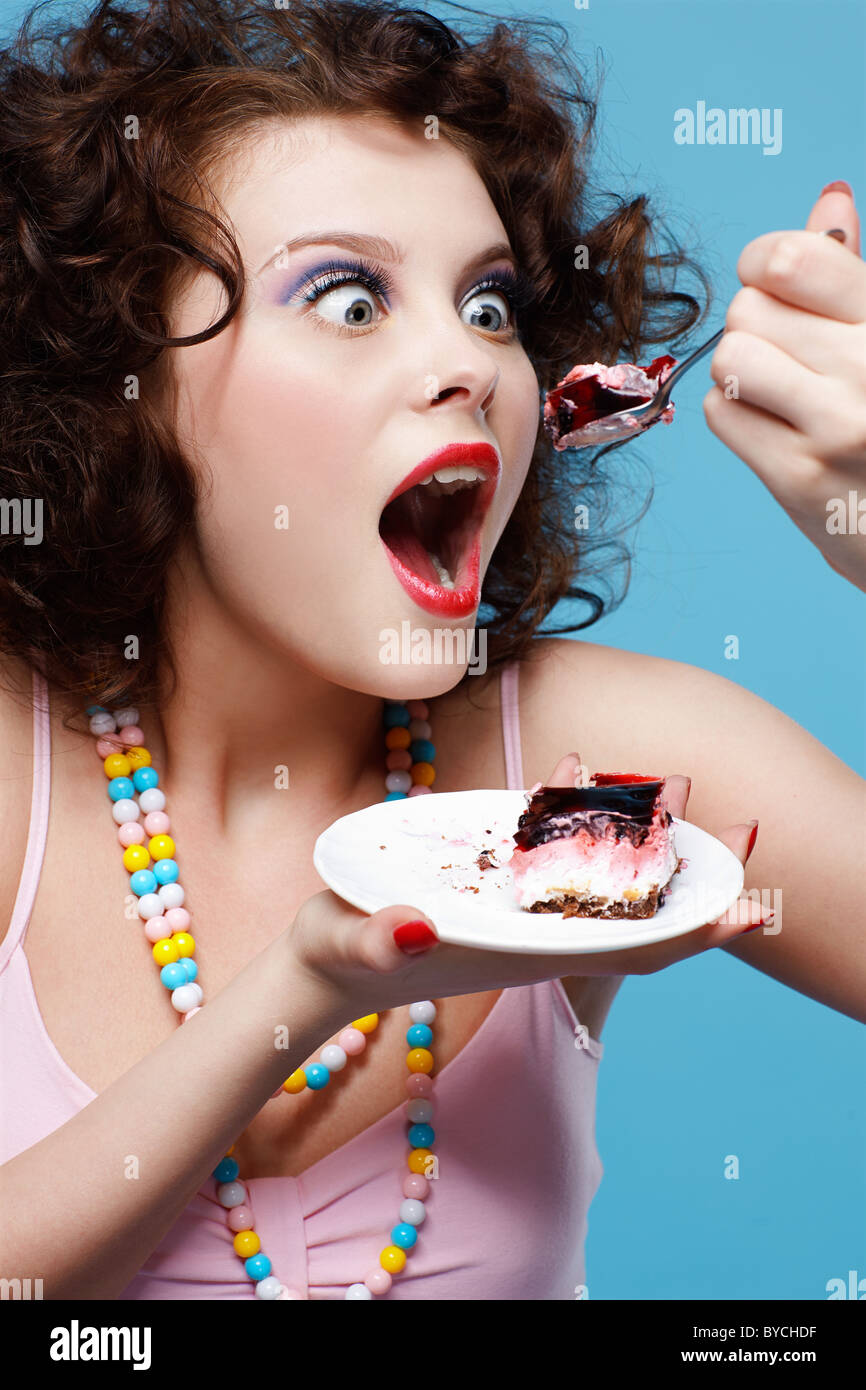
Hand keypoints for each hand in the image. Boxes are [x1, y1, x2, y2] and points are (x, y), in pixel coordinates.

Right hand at [287, 754, 767, 1017]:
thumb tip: (416, 930)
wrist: (320, 966)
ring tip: (678, 788)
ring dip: (645, 840)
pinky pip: (556, 856)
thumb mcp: (349, 946)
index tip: (745, 907)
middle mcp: (532, 937)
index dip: (689, 930)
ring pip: (601, 882)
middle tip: (739, 821)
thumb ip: (379, 940)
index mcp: (519, 954)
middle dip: (690, 876)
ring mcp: (518, 914)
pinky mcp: (495, 891)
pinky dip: (583, 819)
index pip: (625, 949)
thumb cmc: (335, 958)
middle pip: (633, 913)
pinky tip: (581, 774)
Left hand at [704, 181, 865, 590]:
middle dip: (756, 324)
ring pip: (730, 357)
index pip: (792, 259)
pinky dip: (736, 413)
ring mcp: (835, 427)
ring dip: (741, 368)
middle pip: (749, 309)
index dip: (762, 260)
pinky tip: (775, 425)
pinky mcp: (798, 478)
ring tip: (781, 388)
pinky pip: (721, 412)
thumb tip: (828, 197)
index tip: (771, 277)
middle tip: (791, 355)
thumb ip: (851, 272)